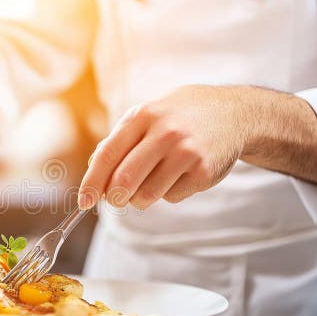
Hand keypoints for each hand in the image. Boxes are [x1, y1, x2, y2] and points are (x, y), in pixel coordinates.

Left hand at [79, 85, 251, 209]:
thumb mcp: (147, 116)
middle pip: (124, 180)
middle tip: (116, 200)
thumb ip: (119, 140)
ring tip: (151, 182)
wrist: (233, 113)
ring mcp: (186, 152)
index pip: (108, 155)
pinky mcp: (204, 171)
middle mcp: (165, 133)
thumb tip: (93, 169)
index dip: (92, 182)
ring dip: (141, 198)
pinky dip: (168, 193)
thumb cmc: (179, 117)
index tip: (83, 201)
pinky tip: (179, 174)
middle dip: (114, 197)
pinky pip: (172, 197)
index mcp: (143, 116)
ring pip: (147, 195)